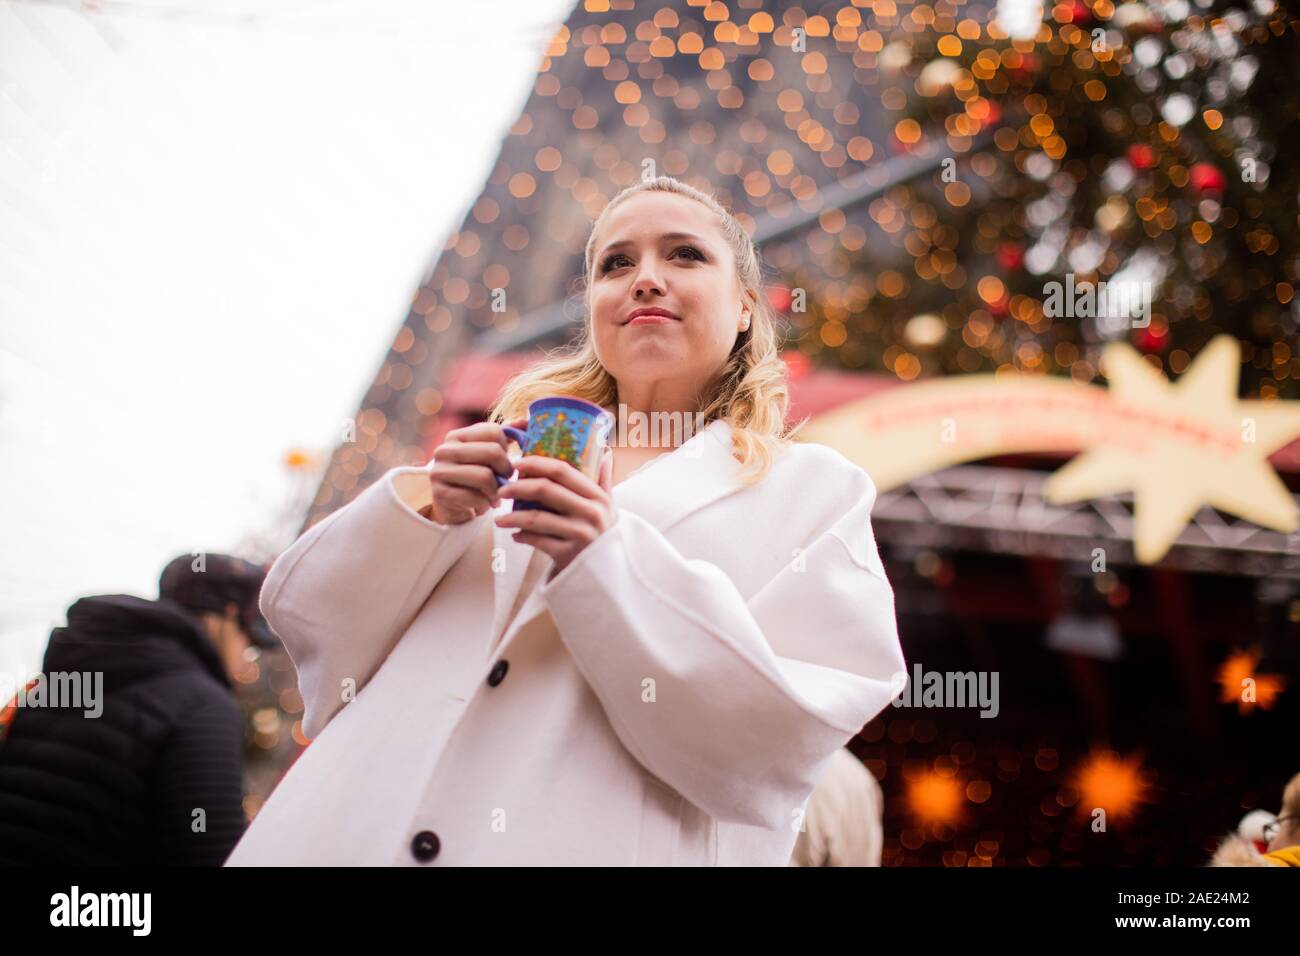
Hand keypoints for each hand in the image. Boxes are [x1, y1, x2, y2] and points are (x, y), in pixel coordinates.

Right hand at [426, 417, 527, 524]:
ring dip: (497, 490)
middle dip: (506, 470)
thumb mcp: (488, 456)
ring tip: (497, 495)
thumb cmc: (475, 478)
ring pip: (485, 476)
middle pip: (492, 452)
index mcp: (457, 436)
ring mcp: (439, 471)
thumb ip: (505, 437)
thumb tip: (524, 422)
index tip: (504, 462)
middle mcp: (444, 450)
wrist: (453, 507)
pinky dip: (486, 504)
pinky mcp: (440, 493)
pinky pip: (475, 497)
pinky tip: (485, 505)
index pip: (494, 432)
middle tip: (506, 481)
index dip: (507, 449)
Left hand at [495, 446, 616, 579]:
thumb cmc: (603, 532)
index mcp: (597, 496)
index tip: (517, 463)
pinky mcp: (568, 555)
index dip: (536, 464)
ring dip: (513, 516)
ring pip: (537, 518)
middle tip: (502, 489)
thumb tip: (604, 451)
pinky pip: (537, 541)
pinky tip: (514, 534)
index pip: (563, 471)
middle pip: (546, 490)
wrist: (608, 572)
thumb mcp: (609, 506)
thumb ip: (604, 479)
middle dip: (518, 487)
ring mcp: (580, 535)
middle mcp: (591, 513)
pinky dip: (522, 536)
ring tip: (499, 518)